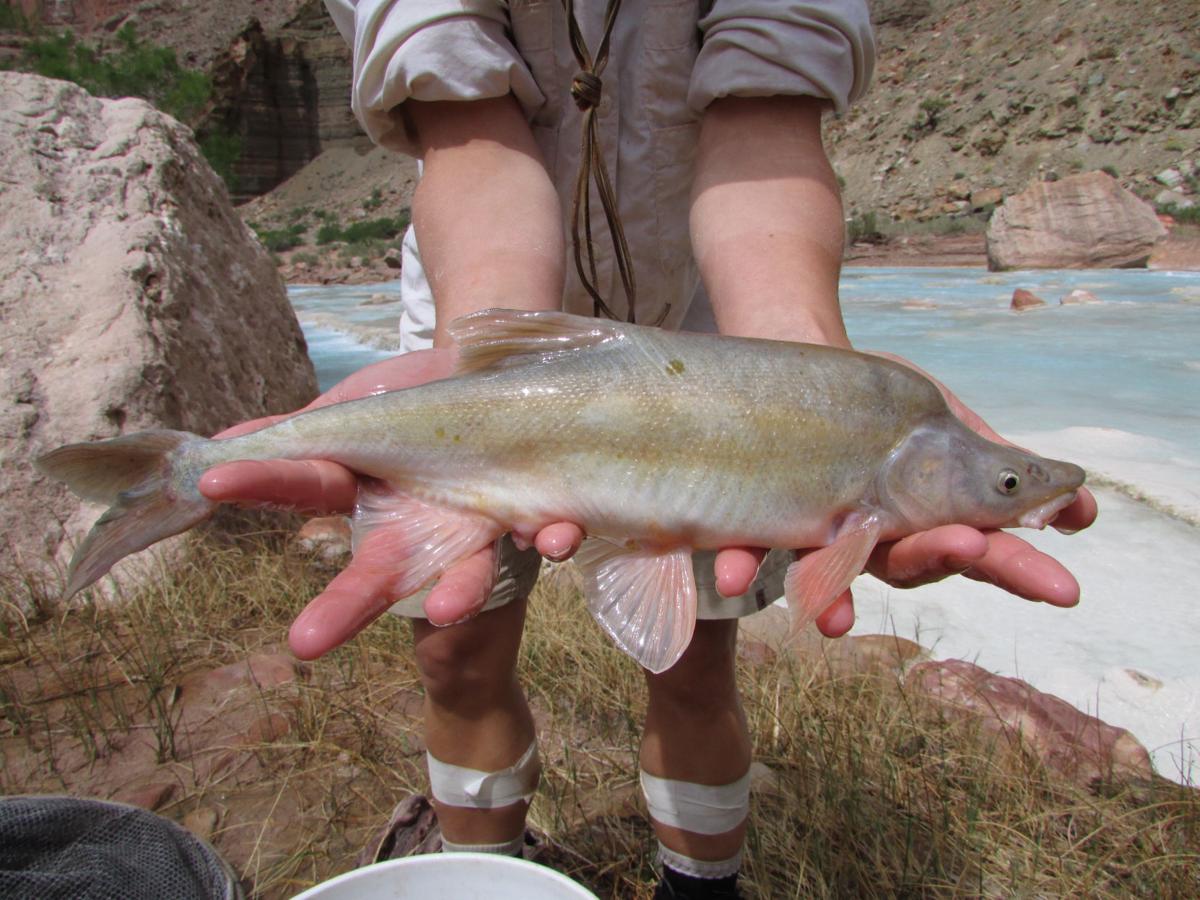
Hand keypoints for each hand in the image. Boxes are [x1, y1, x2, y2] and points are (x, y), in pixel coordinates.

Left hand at [710, 354, 1097, 637]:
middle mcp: (867, 536)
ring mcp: (811, 527)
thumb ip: (999, 466)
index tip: (1059, 587)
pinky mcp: (754, 512)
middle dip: (937, 559)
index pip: (974, 552)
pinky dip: (740, 562)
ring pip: (824, 569)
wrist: (801, 352)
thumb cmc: (881, 404)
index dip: (1016, 572)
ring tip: (836, 614)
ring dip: (833, 588)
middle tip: (972, 548)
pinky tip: (733, 579)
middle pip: (904, 563)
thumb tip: (1082, 501)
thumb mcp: (946, 426)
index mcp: (919, 521)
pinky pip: (743, 544)